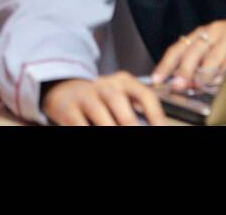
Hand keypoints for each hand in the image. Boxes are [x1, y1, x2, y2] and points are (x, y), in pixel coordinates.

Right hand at [42, 72, 166, 125]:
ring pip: (101, 115)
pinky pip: (80, 124)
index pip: (144, 94)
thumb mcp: (120, 98)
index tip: (161, 129)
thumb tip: (154, 124)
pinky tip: (94, 133)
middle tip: (142, 137)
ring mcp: (84, 96)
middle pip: (121, 104)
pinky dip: (88, 130)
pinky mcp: (67, 109)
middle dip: (132, 124)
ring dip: (110, 129)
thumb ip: (135, 110)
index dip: (155, 114)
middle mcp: (104, 85)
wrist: (64, 90)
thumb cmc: (100, 100)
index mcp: (123, 82)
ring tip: (118, 143)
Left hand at [152, 17, 225, 90]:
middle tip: (179, 85)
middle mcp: (214, 31)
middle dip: (184, 72)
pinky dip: (225, 74)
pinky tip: (221, 81)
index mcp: (202, 32)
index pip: (178, 48)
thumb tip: (181, 82)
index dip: (166, 65)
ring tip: (199, 86)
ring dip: (204, 76)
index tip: (157, 79)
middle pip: (194, 53)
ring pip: (213, 59)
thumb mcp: (213, 44)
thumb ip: (197, 61)